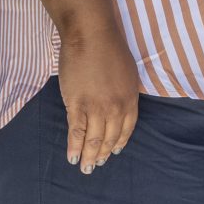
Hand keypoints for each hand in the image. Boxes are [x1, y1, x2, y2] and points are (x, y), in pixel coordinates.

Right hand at [55, 21, 138, 175]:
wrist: (90, 35)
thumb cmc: (109, 47)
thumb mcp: (127, 72)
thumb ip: (124, 91)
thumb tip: (118, 106)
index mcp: (130, 98)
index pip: (127, 128)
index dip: (119, 142)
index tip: (115, 151)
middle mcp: (116, 107)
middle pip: (110, 138)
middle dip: (104, 154)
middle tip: (97, 165)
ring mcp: (97, 108)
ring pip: (94, 140)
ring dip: (89, 157)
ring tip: (85, 168)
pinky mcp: (78, 105)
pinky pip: (77, 132)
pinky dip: (74, 147)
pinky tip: (72, 157)